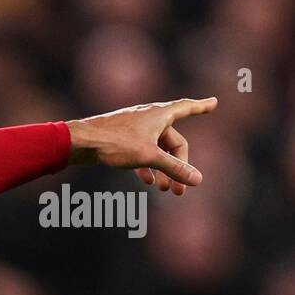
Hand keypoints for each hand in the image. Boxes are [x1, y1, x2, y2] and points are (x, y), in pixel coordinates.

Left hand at [66, 97, 217, 195]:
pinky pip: (142, 152)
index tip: (214, 103)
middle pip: (173, 142)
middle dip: (178, 166)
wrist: (81, 142)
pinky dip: (148, 166)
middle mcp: (149, 117)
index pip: (187, 108)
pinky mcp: (122, 139)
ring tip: (166, 190)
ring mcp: (135, 128)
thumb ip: (174, 168)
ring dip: (163, 169)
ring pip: (157, 149)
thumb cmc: (115, 143)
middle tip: (180, 191)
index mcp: (160, 114)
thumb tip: (198, 180)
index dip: (202, 107)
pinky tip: (148, 182)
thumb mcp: (150, 157)